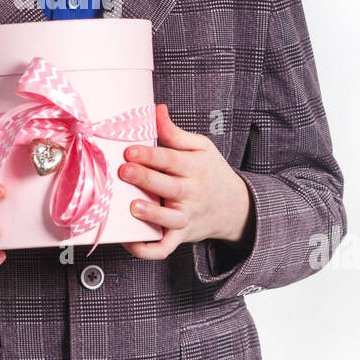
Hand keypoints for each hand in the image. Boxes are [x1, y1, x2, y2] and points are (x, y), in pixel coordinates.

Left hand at [118, 103, 252, 259]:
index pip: (171, 159)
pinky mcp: (182, 236)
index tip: (129, 150)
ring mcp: (187, 216)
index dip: (150, 154)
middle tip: (124, 171)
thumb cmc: (211, 173)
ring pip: (171, 219)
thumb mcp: (201, 148)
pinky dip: (148, 250)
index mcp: (195, 167)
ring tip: (133, 207)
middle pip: (170, 186)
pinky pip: (165, 247)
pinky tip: (129, 242)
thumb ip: (175, 133)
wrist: (235, 207)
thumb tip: (156, 110)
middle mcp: (192, 193)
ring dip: (153, 215)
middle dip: (146, 178)